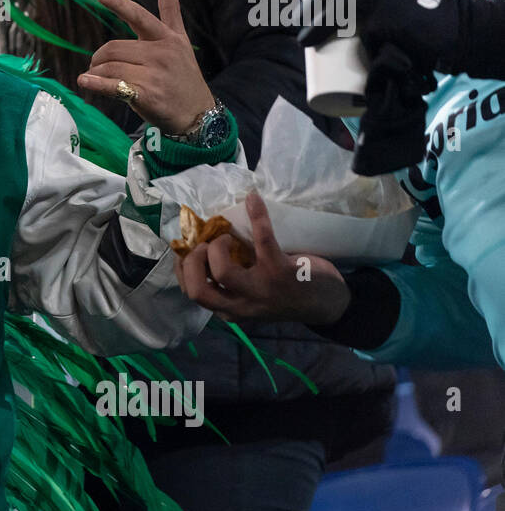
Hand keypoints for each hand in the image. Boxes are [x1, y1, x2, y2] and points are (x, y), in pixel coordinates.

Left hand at [77, 0, 215, 134]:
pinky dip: (96, 84)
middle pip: (113, 48)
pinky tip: (84, 82)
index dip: (119, 4)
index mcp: (167, 39)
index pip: (139, 17)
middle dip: (98, 58)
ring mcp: (154, 76)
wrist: (198, 115)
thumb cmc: (185, 77)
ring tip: (94, 78)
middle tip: (95, 65)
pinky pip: (115, 86)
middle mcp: (161, 54)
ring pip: (110, 67)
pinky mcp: (147, 96)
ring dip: (95, 73)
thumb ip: (171, 14)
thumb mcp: (181, 43)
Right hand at [174, 191, 350, 324]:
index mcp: (230, 311)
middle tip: (204, 247)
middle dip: (193, 263)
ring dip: (218, 247)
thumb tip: (204, 248)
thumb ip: (229, 285)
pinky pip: (262, 239)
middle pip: (199, 291)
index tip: (189, 253)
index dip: (183, 270)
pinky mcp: (281, 272)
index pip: (193, 295)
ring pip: (222, 273)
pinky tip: (253, 199)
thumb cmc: (283, 296)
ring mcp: (261, 290)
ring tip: (227, 236)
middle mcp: (242, 306)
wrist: (327, 304)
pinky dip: (257, 215)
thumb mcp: (250, 299)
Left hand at [300, 0, 462, 74]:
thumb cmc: (427, 14)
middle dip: (312, 6)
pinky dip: (361, 49)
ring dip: (317, 28)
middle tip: (297, 22)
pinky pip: (361, 36)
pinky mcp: (386, 18)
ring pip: (339, 10)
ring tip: (304, 41)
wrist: (461, 31)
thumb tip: (336, 9)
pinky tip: (366, 55)